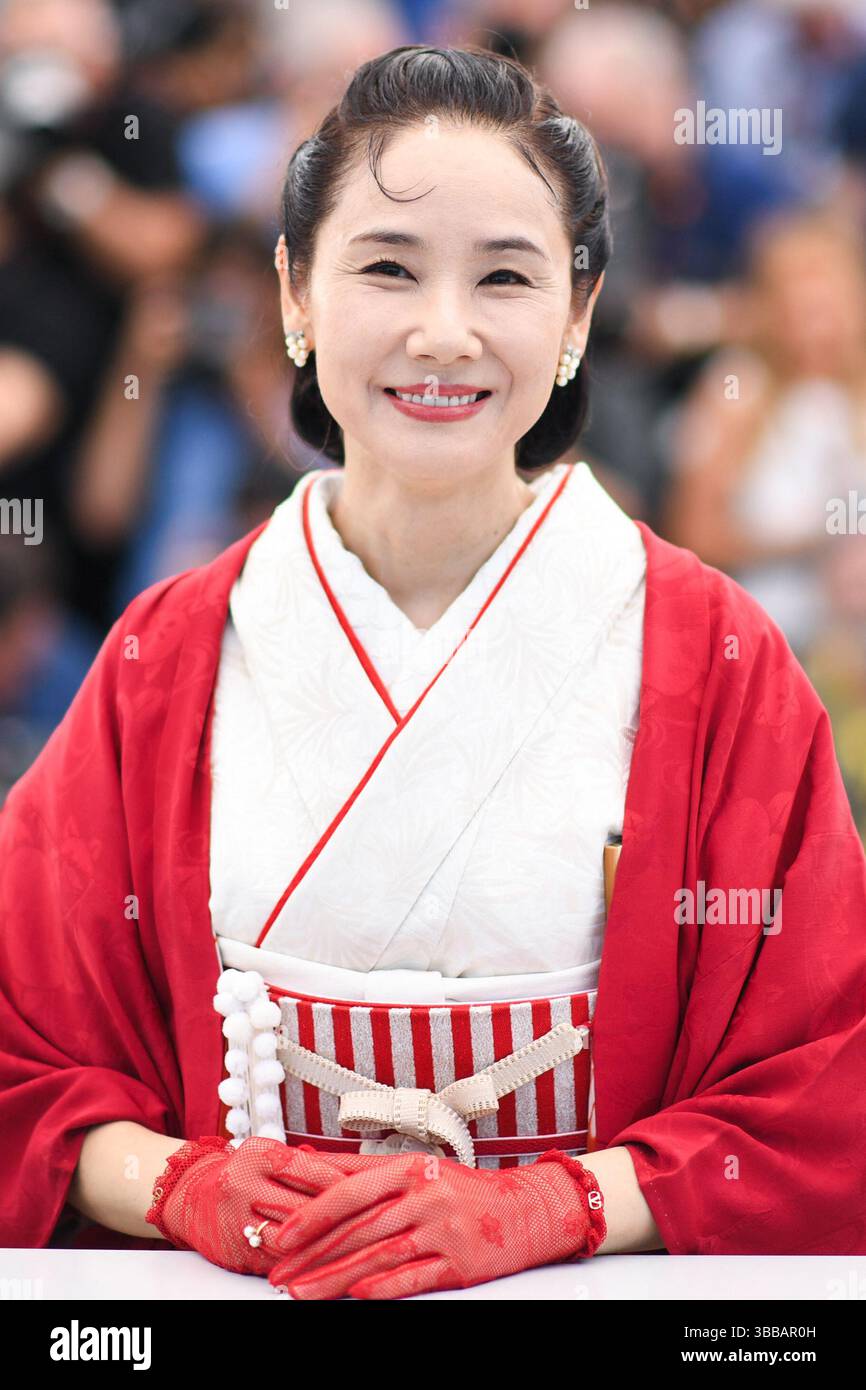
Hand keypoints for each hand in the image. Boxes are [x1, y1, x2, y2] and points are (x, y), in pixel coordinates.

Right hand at [145, 1136, 380, 1275]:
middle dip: (343, 1220)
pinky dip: (303, 1267)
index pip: (311, 1170)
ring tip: (360, 1250)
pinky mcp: (234, 1251)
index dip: (346, 1186)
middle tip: (378, 1225)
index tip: (375, 1193)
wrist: (190, 1195)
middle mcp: (244, 1183)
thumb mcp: (275, 1156)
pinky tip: (326, 1269)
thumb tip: (371, 1168)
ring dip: (326, 1248)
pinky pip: (277, 1262)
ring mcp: (236, 1220)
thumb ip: (317, 1165)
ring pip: (293, 1241)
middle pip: (305, 1208)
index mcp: (260, 1154)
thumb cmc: (246, 1172)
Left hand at [266, 1149, 606, 1298]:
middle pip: (357, 1228)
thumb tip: (311, 1164)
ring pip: (378, 1255)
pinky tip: (356, 1297)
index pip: (349, 1190)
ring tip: (302, 1295)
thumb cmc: (464, 1190)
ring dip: (334, 1279)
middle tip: (278, 1275)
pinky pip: (415, 1276)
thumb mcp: (417, 1169)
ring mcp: (443, 1229)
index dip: (311, 1214)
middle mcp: (424, 1195)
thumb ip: (365, 1171)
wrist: (527, 1208)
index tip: (279, 1236)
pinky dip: (384, 1288)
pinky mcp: (460, 1261)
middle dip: (312, 1255)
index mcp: (409, 1169)